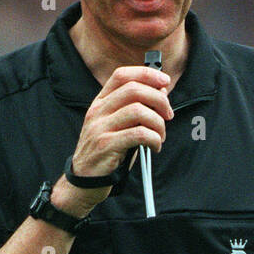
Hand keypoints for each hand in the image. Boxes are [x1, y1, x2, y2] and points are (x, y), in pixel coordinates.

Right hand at [72, 64, 172, 178]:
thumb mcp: (118, 126)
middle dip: (159, 100)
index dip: (146, 74)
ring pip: (138, 111)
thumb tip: (161, 92)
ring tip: (160, 136)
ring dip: (158, 123)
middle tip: (168, 115)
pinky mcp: (106, 145)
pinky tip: (155, 146)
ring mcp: (100, 127)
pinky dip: (154, 139)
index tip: (165, 81)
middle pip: (134, 90)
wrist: (85, 179)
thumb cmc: (106, 152)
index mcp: (100, 102)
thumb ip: (137, 109)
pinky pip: (138, 134)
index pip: (121, 75)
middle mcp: (98, 111)